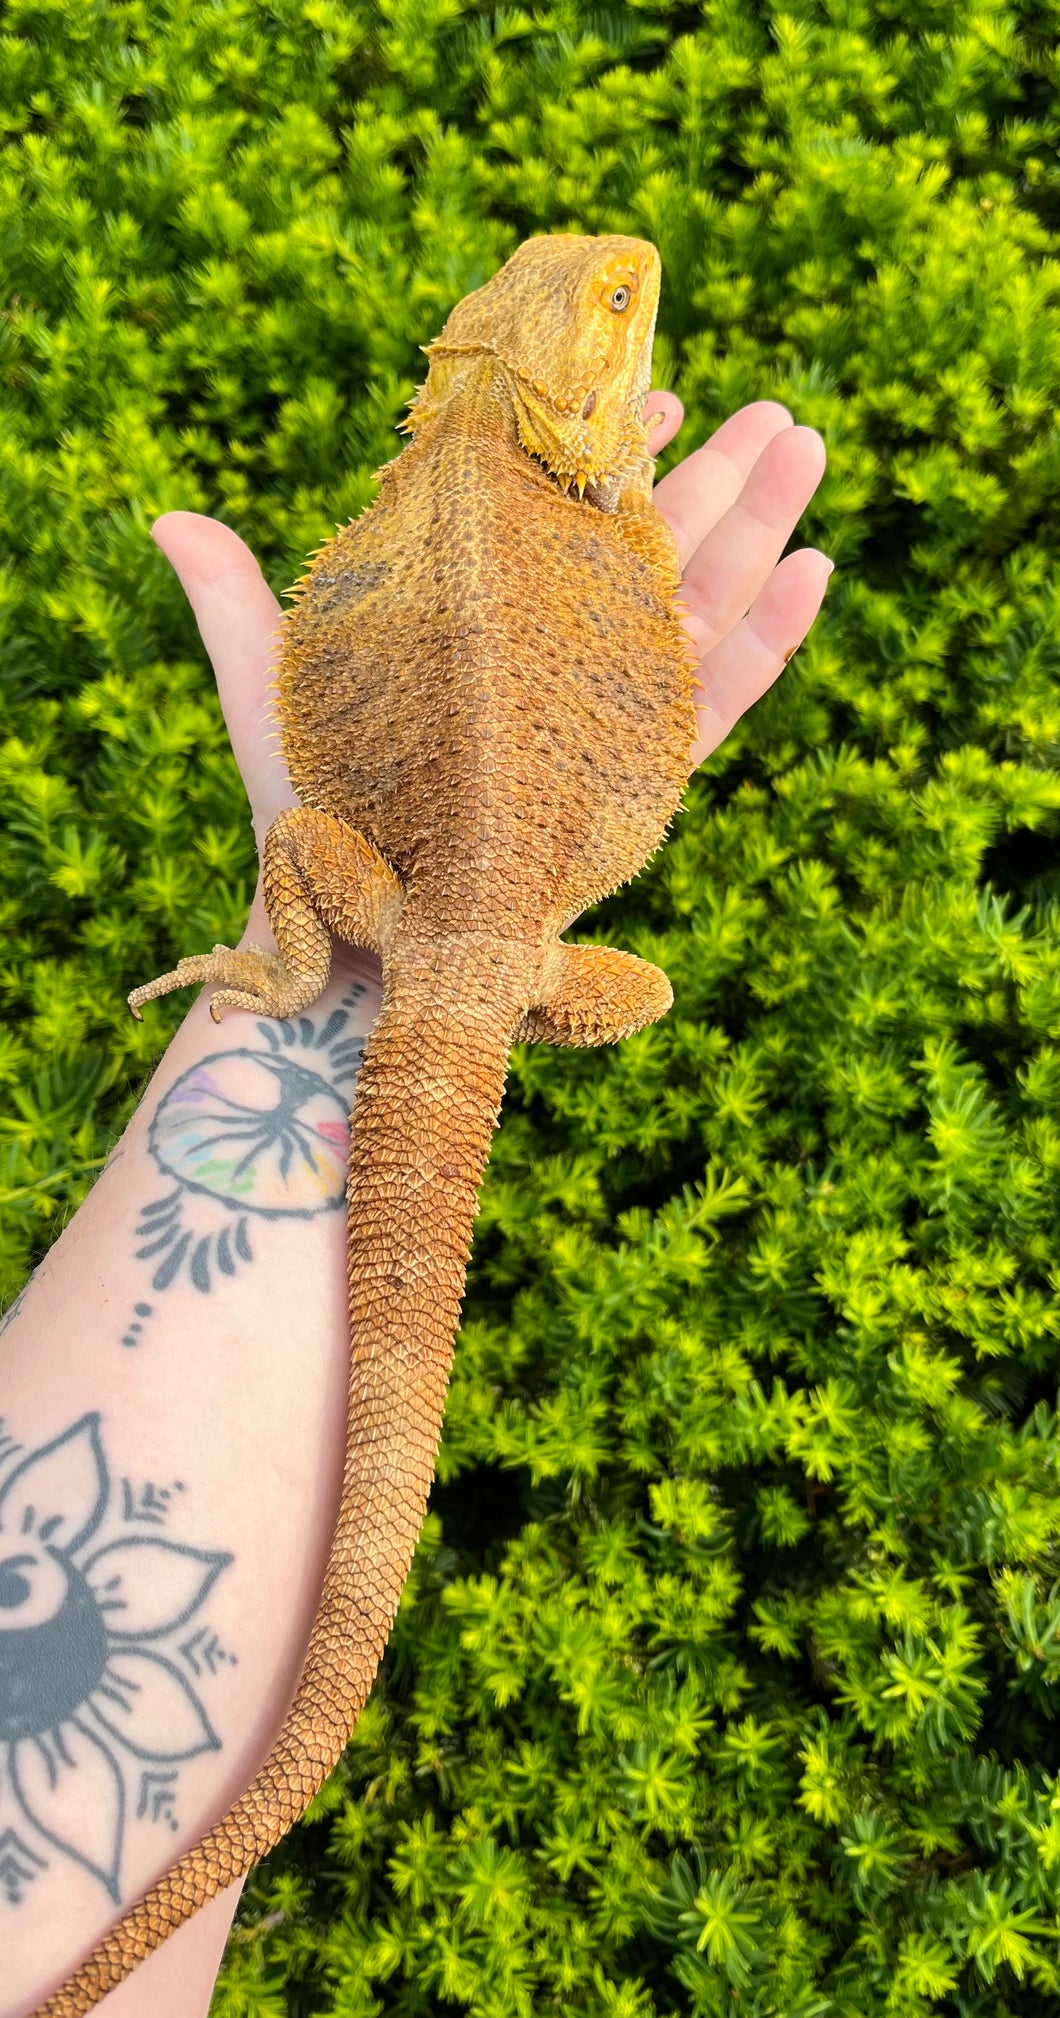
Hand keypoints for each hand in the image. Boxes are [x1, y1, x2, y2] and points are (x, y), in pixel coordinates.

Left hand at [148, 394, 830, 876]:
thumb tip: (166, 517)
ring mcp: (603, 719)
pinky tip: (814, 568)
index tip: (643, 391)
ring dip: (757, 528)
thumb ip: (238, 609)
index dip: (603, 455)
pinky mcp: (639, 778)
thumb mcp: (271, 698)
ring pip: (698, 607)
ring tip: (807, 447)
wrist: (354, 946)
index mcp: (484, 629)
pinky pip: (720, 699)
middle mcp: (552, 664)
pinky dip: (772, 636)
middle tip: (775, 407)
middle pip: (649, 551)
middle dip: (715, 477)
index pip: (555, 521)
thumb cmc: (309, 826)